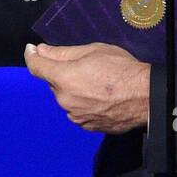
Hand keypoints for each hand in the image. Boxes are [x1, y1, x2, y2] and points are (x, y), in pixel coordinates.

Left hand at [24, 42, 149, 134]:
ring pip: (67, 98)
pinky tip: (101, 97)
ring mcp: (75, 116)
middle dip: (64, 74)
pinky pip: (78, 111)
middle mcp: (65, 100)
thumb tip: (41, 51)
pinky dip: (84, 103)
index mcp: (64, 78)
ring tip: (98, 84)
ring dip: (75, 90)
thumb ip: (63, 52)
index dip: (32, 56)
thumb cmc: (122, 70)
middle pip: (55, 83)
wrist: (145, 97)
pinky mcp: (87, 126)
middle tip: (87, 66)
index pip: (37, 67)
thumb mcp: (93, 51)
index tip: (31, 50)